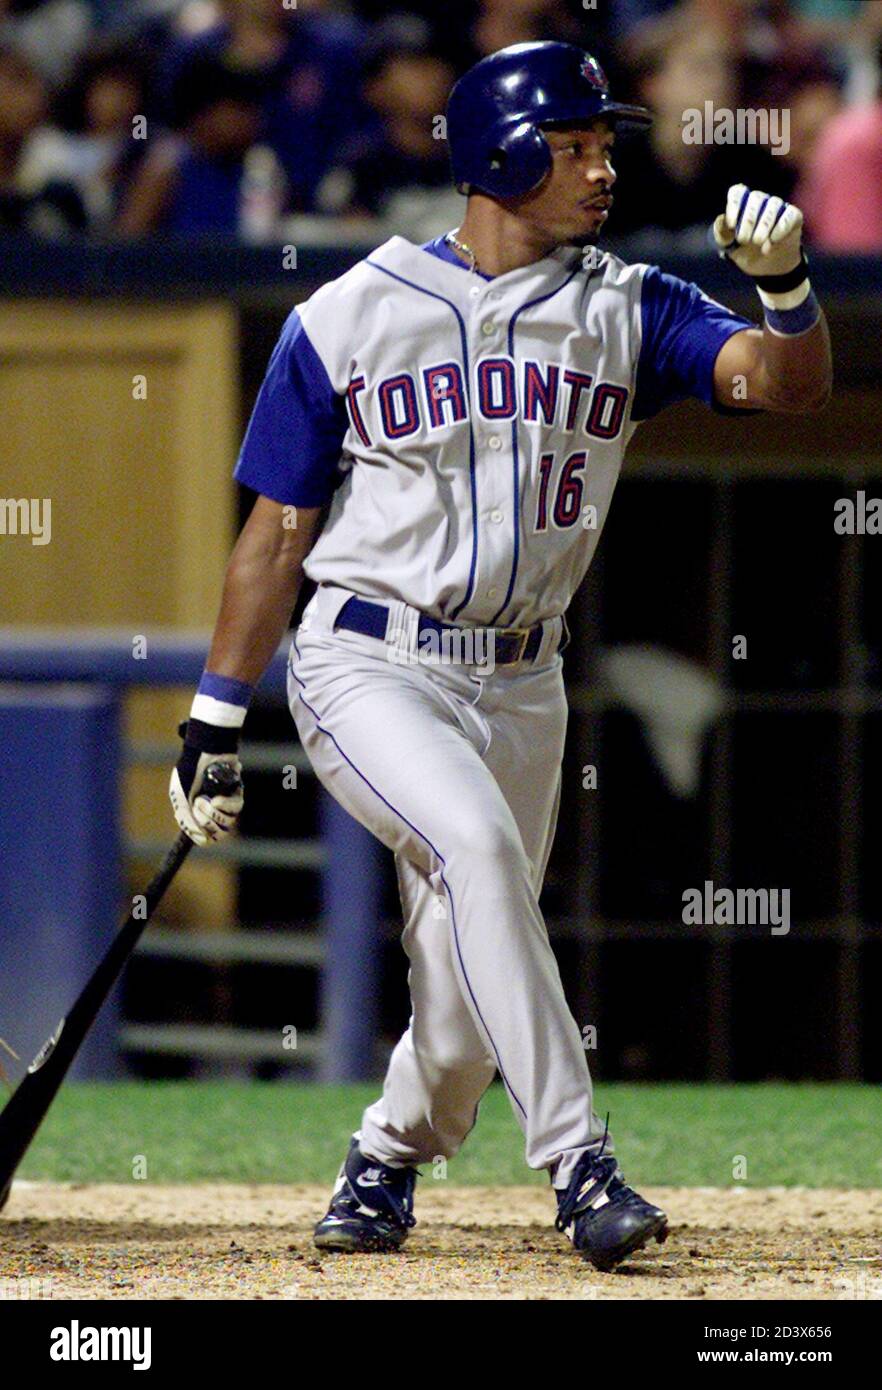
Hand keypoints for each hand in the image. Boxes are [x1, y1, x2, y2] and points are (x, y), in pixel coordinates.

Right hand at [169, 722, 243, 845]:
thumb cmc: (189, 771)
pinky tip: (216, 799)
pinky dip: (225, 806)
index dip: (203, 837)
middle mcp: (213, 810)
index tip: (198, 832)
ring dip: (214, 815)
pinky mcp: (236, 793)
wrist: (203, 751)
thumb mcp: (179, 796)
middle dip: (207, 825)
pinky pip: (236, 808)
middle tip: (198, 808)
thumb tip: (198, 837)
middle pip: (218, 834)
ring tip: (205, 801)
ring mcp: (226, 802)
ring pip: (227, 823)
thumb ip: (185, 818)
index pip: (205, 836)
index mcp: (197, 812)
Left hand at [712, 184, 803, 278]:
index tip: (732, 225)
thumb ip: (722, 233)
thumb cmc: (747, 252)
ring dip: (764, 225)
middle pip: (755, 198)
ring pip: (773, 205)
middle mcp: (761, 201)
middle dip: (748, 220)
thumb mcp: (730, 247)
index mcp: (743, 204)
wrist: (769, 269)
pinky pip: (789, 215)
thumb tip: (723, 220)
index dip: (734, 205)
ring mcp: (778, 207)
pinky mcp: (794, 216)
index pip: (738, 192)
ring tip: (758, 243)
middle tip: (744, 240)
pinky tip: (771, 242)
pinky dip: (780, 228)